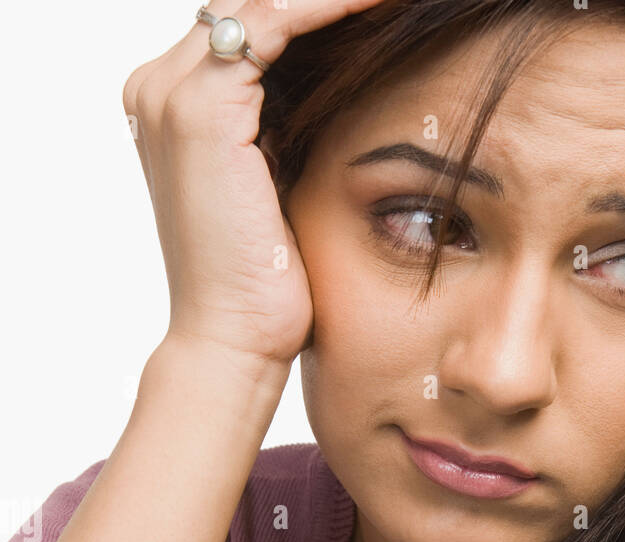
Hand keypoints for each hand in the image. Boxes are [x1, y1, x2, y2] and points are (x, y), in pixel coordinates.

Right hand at [122, 0, 389, 370]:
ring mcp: (172, 94)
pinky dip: (331, 8)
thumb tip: (338, 84)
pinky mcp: (202, 110)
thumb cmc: (263, 284)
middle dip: (323, 0)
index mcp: (171, 105)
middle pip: (249, 2)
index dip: (312, 10)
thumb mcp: (274, 185)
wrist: (234, 340)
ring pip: (261, 3)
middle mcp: (159, 88)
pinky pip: (273, 23)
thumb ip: (284, 128)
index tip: (377, 10)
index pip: (246, 25)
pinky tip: (380, 6)